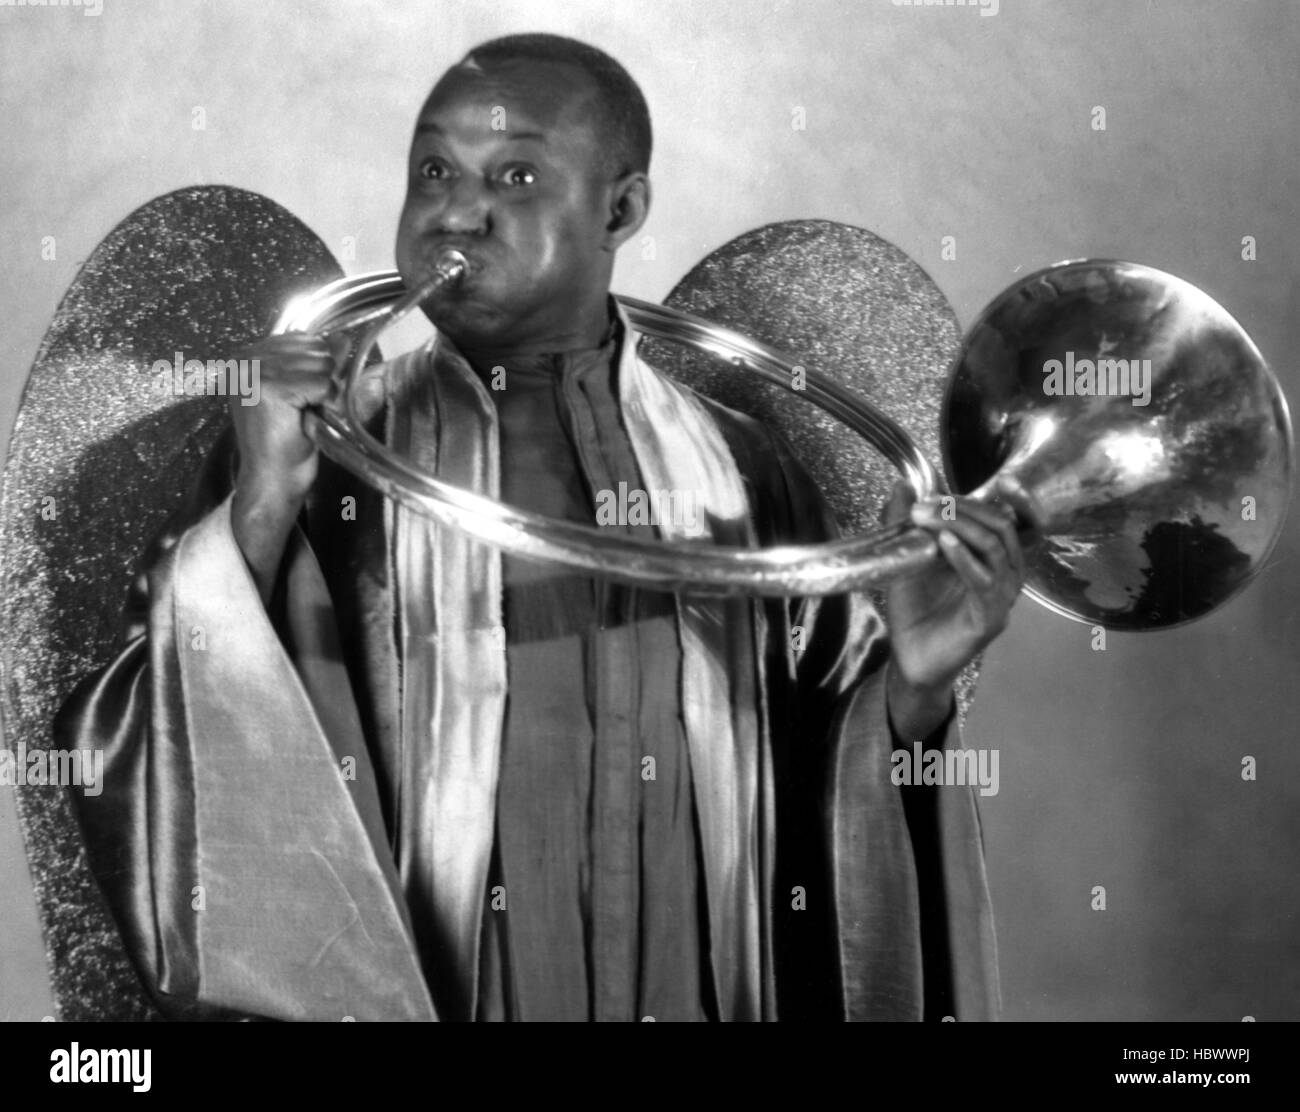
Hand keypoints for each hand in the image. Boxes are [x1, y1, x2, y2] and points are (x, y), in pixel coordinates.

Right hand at [227, 331, 350, 599]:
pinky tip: (303, 422)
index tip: (300, 399)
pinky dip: (323, 404)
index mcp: (247, 355)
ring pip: (322, 365)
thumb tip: (342, 338)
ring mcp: (256, 372)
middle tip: (301, 411)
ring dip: (323, 395)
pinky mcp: (270, 388)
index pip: (305, 339)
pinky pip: (322, 383)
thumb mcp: (304, 392)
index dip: (316, 369)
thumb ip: (318, 363)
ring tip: (301, 417)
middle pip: (316, 349)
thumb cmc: (286, 441)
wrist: (272, 479)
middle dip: (321, 382)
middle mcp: (246, 358)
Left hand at [883, 481, 1027, 739]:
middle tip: (929, 503)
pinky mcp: (990, 618)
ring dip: (961, 526)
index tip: (1003, 480)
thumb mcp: (907, 559)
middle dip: (967, 509)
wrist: (910, 659)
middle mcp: (1006, 576)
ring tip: (929, 517)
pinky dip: (964, 558)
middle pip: (1003, 529)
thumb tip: (901, 485)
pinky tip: (944, 544)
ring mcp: (1001, 598)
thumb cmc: (915, 611)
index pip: (1019, 524)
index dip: (1019, 501)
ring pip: (996, 549)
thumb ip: (905, 524)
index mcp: (994, 560)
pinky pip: (984, 581)